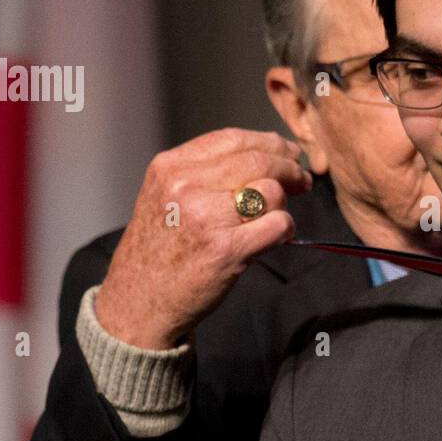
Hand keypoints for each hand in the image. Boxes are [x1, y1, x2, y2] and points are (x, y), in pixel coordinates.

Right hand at [96, 128, 312, 348]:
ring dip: (283, 202)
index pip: (233, 138)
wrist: (139, 302)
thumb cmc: (159, 250)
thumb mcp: (165, 196)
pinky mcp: (227, 250)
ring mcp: (206, 218)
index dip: (270, 143)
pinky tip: (279, 234)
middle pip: (258, 160)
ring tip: (278, 214)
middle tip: (302, 179)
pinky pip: (277, 225)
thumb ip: (204, 173)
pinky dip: (286, 228)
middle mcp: (186, 187)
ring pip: (271, 191)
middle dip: (289, 168)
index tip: (288, 152)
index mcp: (171, 167)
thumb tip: (264, 156)